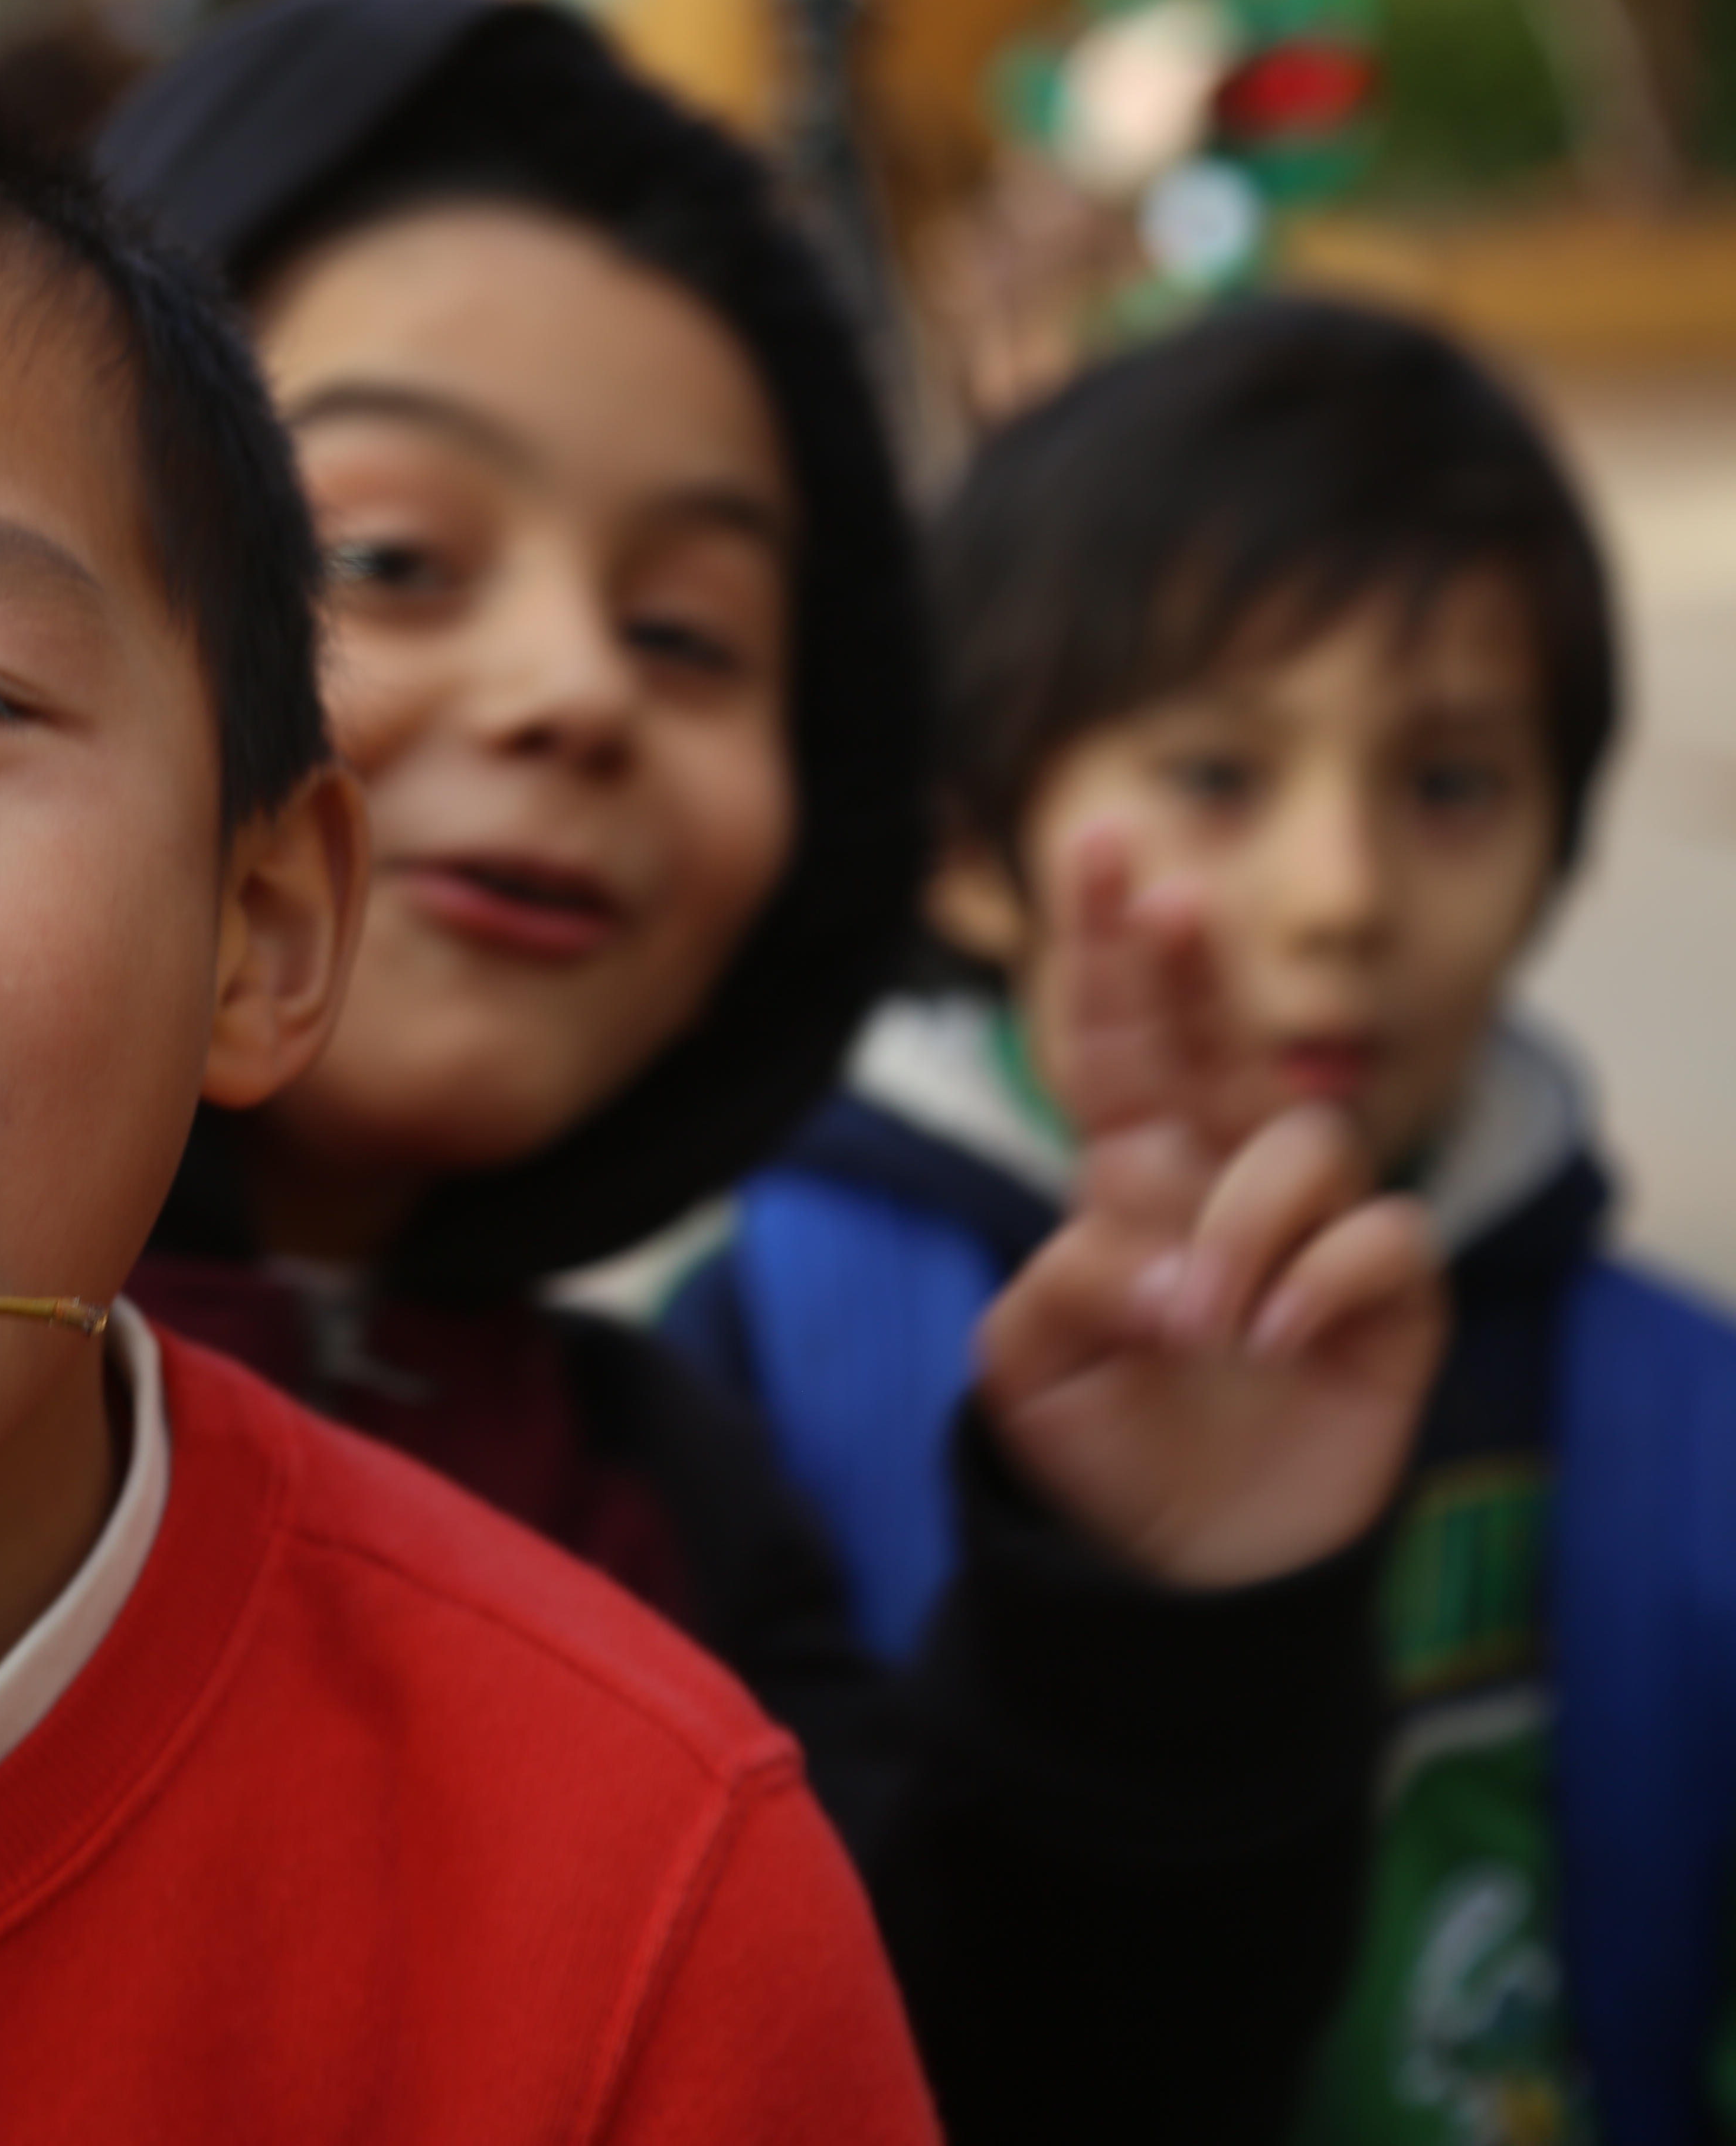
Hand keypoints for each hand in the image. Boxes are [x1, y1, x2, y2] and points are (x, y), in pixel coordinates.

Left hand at [975, 830, 1445, 1587]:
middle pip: (1221, 1045)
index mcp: (1127, 1181)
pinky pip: (1381, 1237)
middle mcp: (1223, 1185)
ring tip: (1204, 1325)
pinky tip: (1277, 1338)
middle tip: (1173, 897)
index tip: (1095, 848)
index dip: (1109, 951)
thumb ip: (1064, 1287)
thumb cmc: (1100, 1448)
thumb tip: (1160, 1261)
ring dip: (1244, 1223)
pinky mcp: (1390, 1302)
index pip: (1115, 1046)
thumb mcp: (1028, 1366)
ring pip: (1303, 1143)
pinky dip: (1323, 1279)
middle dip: (1194, 964)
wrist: (1177, 1568)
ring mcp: (1314, 1237)